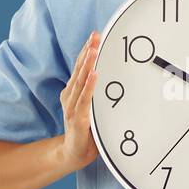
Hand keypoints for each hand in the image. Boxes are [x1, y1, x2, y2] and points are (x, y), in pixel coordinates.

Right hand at [58, 29, 100, 170]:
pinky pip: (84, 100)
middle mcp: (70, 96)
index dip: (87, 50)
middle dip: (89, 50)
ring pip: (80, 81)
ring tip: (94, 49)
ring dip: (88, 64)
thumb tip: (118, 80)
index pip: (81, 66)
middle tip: (96, 35)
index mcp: (74, 92)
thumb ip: (100, 94)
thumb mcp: (94, 108)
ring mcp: (72, 107)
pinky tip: (93, 74)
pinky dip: (89, 87)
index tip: (95, 35)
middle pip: (80, 69)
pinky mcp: (78, 120)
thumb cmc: (86, 130)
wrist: (73, 154)